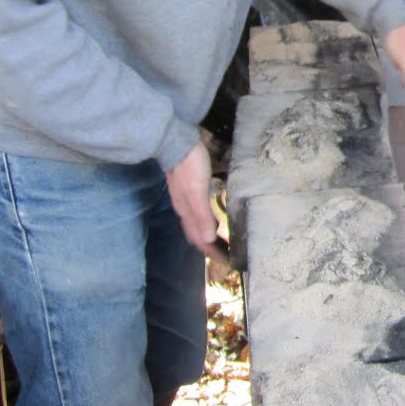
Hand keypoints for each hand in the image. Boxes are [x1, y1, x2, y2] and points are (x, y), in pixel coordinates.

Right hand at [165, 140, 218, 254]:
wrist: (176, 143)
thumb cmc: (188, 166)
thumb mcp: (197, 191)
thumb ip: (201, 215)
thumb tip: (207, 239)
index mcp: (187, 213)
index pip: (199, 240)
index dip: (212, 252)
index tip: (228, 262)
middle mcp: (185, 210)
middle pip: (197, 235)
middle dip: (211, 248)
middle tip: (228, 255)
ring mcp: (187, 200)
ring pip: (198, 225)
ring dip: (210, 236)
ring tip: (223, 241)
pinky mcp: (190, 190)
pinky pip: (200, 213)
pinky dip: (209, 221)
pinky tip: (215, 217)